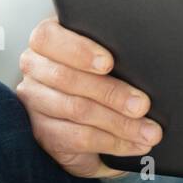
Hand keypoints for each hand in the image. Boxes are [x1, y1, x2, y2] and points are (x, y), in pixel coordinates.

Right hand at [16, 15, 162, 178]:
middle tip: (142, 105)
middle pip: (67, 79)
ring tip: (149, 131)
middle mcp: (34, 68)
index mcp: (47, 40)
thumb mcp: (105, 54)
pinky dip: (113, 142)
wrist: (90, 114)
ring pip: (76, 110)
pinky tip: (135, 144)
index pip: (48, 38)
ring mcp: (34, 102)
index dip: (78, 50)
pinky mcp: (43, 133)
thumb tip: (142, 63)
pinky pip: (78, 138)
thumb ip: (113, 49)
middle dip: (111, 93)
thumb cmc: (103, 71)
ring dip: (119, 123)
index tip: (109, 63)